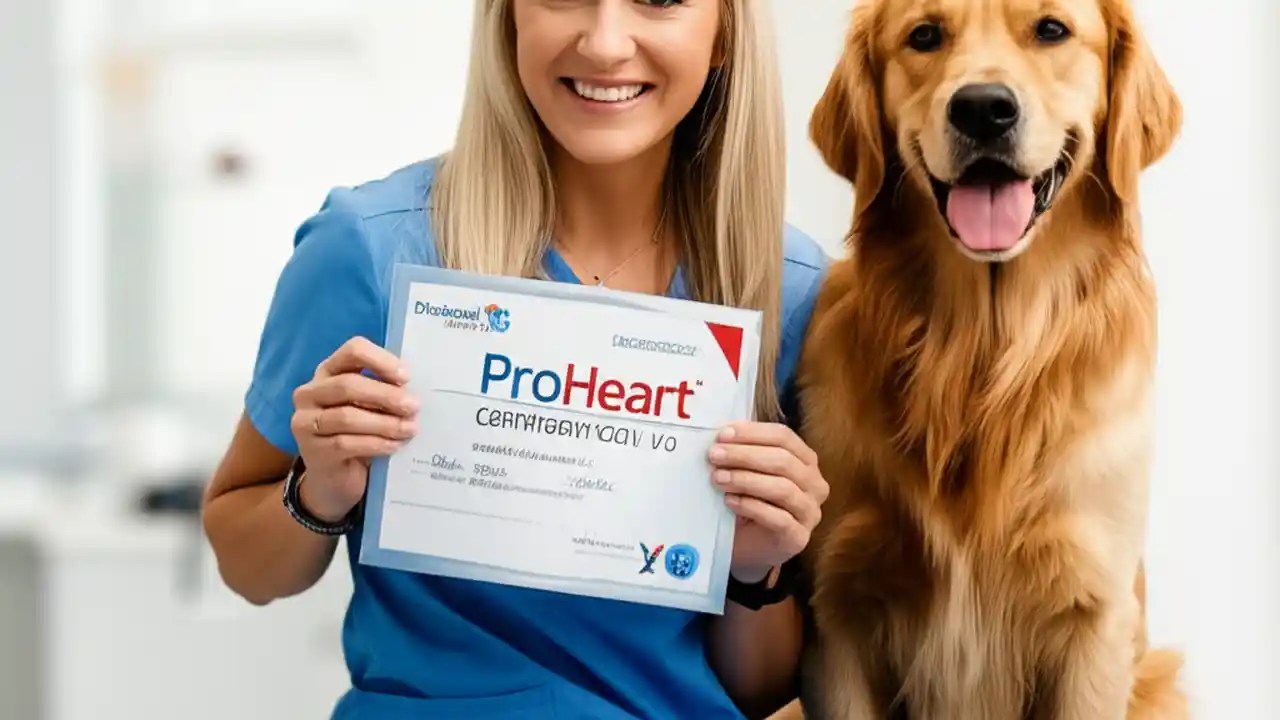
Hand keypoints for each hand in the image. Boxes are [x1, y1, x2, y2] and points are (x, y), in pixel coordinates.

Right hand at [290, 337, 418, 521]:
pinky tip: (394, 446)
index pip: (352, 351)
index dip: (380, 361)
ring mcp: (304, 422)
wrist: (336, 479)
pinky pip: (345, 443)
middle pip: (348, 385)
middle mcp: (310, 393)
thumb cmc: (359, 434)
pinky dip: (375, 443)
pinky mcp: (311, 450)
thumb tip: (414, 390)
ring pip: (347, 417)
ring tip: (409, 429)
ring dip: (384, 423)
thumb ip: (385, 392)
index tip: (406, 377)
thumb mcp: (371, 408)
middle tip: (414, 407)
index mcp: (328, 372)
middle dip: (386, 395)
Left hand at [709, 422, 828, 583]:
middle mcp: (815, 484)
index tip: (723, 435)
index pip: (784, 437)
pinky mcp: (798, 537)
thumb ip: (742, 452)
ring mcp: (810, 512)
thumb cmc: (748, 502)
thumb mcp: (747, 472)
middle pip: (783, 461)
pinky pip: (779, 518)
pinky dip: (751, 506)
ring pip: (782, 488)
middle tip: (714, 455)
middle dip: (745, 455)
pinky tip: (730, 501)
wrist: (748, 547)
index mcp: (805, 461)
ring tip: (718, 478)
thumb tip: (721, 435)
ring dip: (746, 479)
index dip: (753, 433)